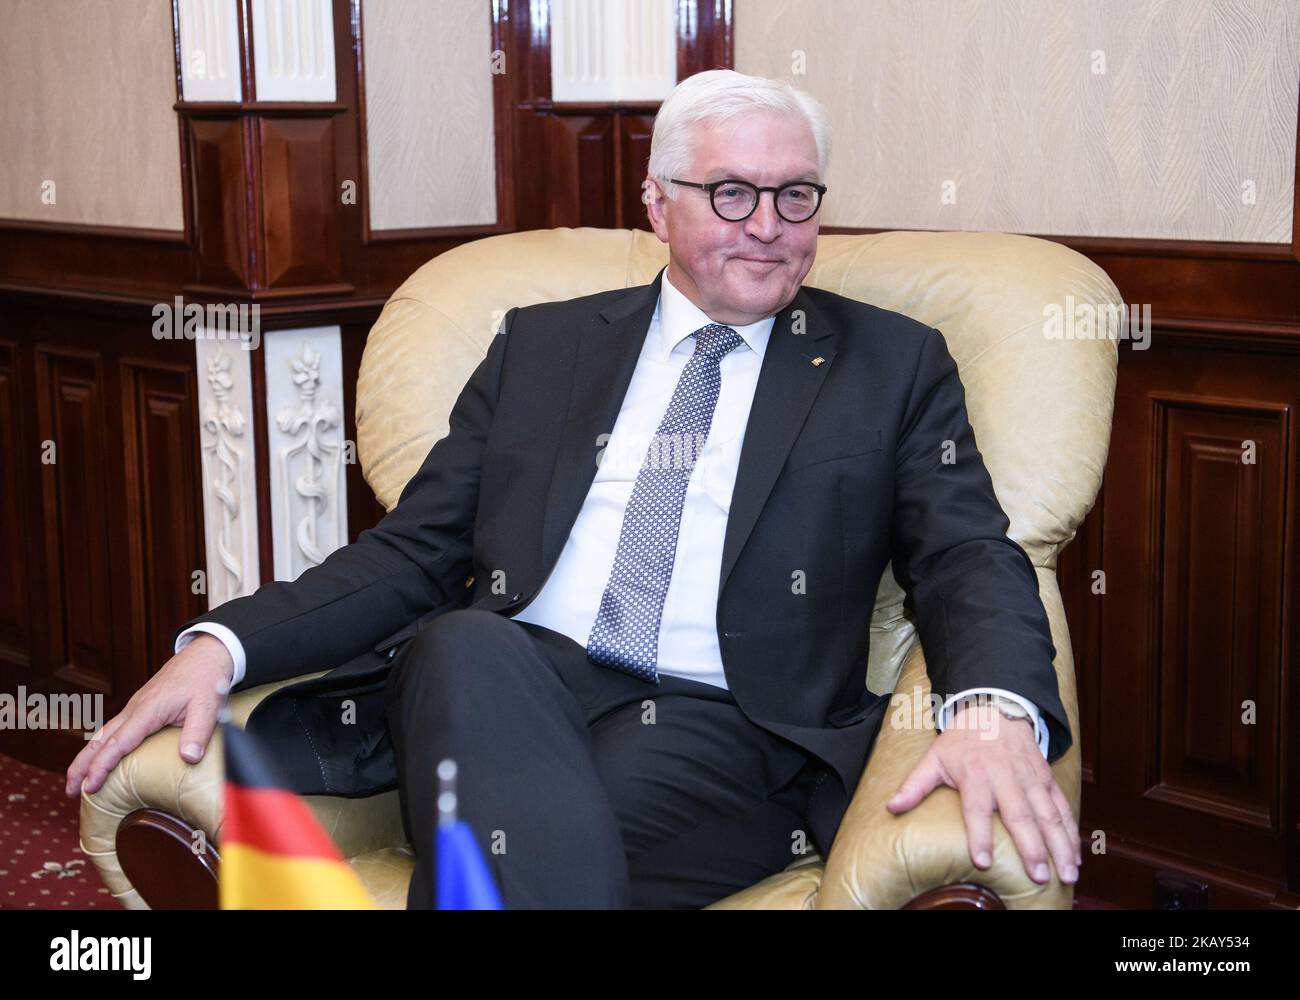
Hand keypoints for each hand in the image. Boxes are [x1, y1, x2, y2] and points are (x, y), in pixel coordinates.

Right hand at [65, 634, 234, 797]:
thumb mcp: (208, 706)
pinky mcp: (141, 706)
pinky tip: (100, 754)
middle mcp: (135, 709)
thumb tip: (189, 759)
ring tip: (76, 779)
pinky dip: (101, 744)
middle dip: (82, 766)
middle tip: (68, 790)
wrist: (207, 653)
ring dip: (88, 756)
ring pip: (103, 733)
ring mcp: (136, 707)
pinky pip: (115, 728)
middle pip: (100, 740)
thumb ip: (198, 732)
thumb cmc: (207, 678)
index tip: (89, 786)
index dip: (101, 766)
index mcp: (147, 711)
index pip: (118, 744)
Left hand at [885, 699, 1080, 884]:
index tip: (983, 861)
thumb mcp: (934, 757)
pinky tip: (1075, 856)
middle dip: (1031, 847)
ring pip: (1048, 815)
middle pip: (1020, 815)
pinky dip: (1070, 832)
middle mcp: (1005, 779)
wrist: (994, 706)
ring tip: (1066, 873)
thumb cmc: (962, 739)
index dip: (979, 836)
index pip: (976, 809)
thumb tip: (891, 808)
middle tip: (1038, 875)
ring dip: (1059, 845)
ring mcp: (1029, 780)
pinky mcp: (1045, 780)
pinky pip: (1061, 808)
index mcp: (975, 775)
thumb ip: (915, 785)